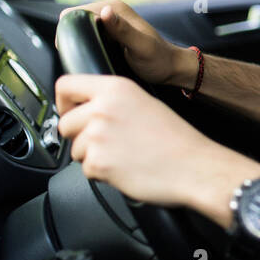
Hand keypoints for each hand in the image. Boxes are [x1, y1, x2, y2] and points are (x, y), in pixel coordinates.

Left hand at [55, 74, 257, 220]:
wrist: (194, 166)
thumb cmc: (177, 140)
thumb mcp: (145, 103)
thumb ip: (113, 102)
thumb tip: (87, 110)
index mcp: (115, 89)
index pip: (66, 85)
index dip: (65, 102)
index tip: (71, 112)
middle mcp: (103, 109)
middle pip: (66, 123)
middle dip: (80, 137)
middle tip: (107, 143)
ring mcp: (98, 136)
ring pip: (75, 150)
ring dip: (93, 157)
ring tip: (123, 156)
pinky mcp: (98, 163)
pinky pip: (86, 170)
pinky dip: (103, 174)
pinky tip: (126, 168)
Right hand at [57, 0, 186, 86]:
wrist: (170, 69)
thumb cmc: (159, 60)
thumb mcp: (141, 47)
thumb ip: (123, 30)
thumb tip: (105, 12)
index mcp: (114, 8)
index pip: (76, 12)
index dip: (69, 30)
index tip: (75, 49)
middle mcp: (110, 11)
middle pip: (74, 21)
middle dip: (73, 38)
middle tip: (82, 57)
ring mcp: (108, 22)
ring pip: (79, 30)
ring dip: (79, 43)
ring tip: (87, 58)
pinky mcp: (108, 34)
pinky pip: (87, 36)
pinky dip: (85, 46)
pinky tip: (92, 57)